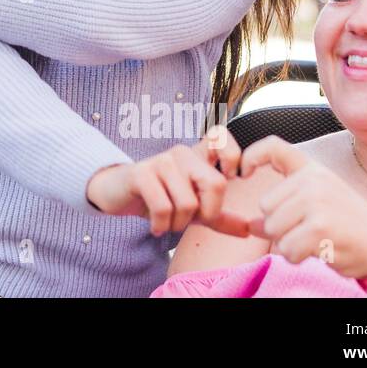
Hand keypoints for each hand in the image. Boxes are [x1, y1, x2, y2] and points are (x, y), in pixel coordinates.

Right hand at [85, 126, 251, 237]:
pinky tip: (155, 226)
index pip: (221, 137)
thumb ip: (219, 216)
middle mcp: (181, 153)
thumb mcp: (192, 209)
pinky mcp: (141, 173)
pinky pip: (163, 208)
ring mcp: (161, 161)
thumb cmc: (158, 198)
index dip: (233, 156)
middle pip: (216, 183)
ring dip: (178, 224)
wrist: (117, 195)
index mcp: (197, 157)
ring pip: (188, 203)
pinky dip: (161, 225)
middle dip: (207, 213)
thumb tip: (249, 229)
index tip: (235, 177)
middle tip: (190, 219)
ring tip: (167, 222)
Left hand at [239, 135, 366, 277]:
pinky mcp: (320, 226)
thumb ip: (282, 208)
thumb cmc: (347, 226)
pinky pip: (286, 248)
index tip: (243, 172)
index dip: (251, 155)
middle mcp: (313, 180)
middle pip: (265, 206)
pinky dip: (296, 257)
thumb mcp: (316, 205)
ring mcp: (317, 201)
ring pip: (273, 228)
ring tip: (312, 241)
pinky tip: (316, 251)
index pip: (273, 147)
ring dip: (287, 243)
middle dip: (278, 226)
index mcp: (312, 170)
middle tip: (306, 231)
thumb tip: (249, 224)